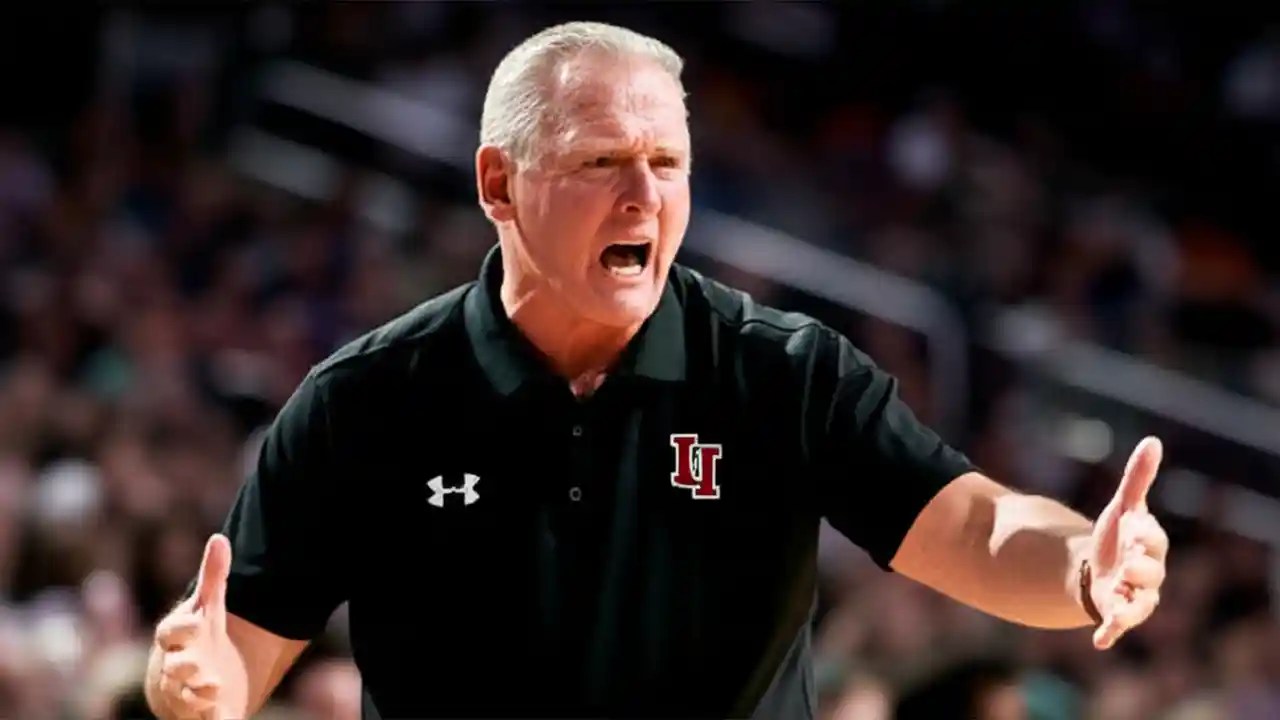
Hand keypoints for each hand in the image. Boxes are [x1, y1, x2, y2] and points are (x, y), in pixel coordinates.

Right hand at [152, 534, 244, 719]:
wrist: (189, 677)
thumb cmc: (199, 637)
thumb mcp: (209, 607)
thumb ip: (213, 576)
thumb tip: (220, 538)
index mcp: (176, 639)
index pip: (170, 632)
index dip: (182, 627)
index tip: (198, 621)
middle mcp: (176, 666)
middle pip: (174, 668)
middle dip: (184, 668)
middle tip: (199, 666)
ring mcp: (185, 692)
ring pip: (184, 697)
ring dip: (196, 696)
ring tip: (214, 691)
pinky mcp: (201, 713)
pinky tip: (220, 716)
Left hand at [1087, 437, 1169, 649]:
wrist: (1100, 567)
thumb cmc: (1118, 536)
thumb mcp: (1124, 507)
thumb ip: (1138, 478)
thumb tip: (1152, 441)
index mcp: (1149, 545)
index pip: (1152, 540)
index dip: (1142, 535)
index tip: (1130, 526)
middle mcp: (1148, 573)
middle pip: (1151, 572)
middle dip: (1140, 567)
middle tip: (1126, 563)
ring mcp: (1135, 595)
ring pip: (1142, 602)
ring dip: (1129, 601)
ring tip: (1114, 595)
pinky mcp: (1117, 613)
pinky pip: (1119, 625)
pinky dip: (1111, 632)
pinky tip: (1100, 641)